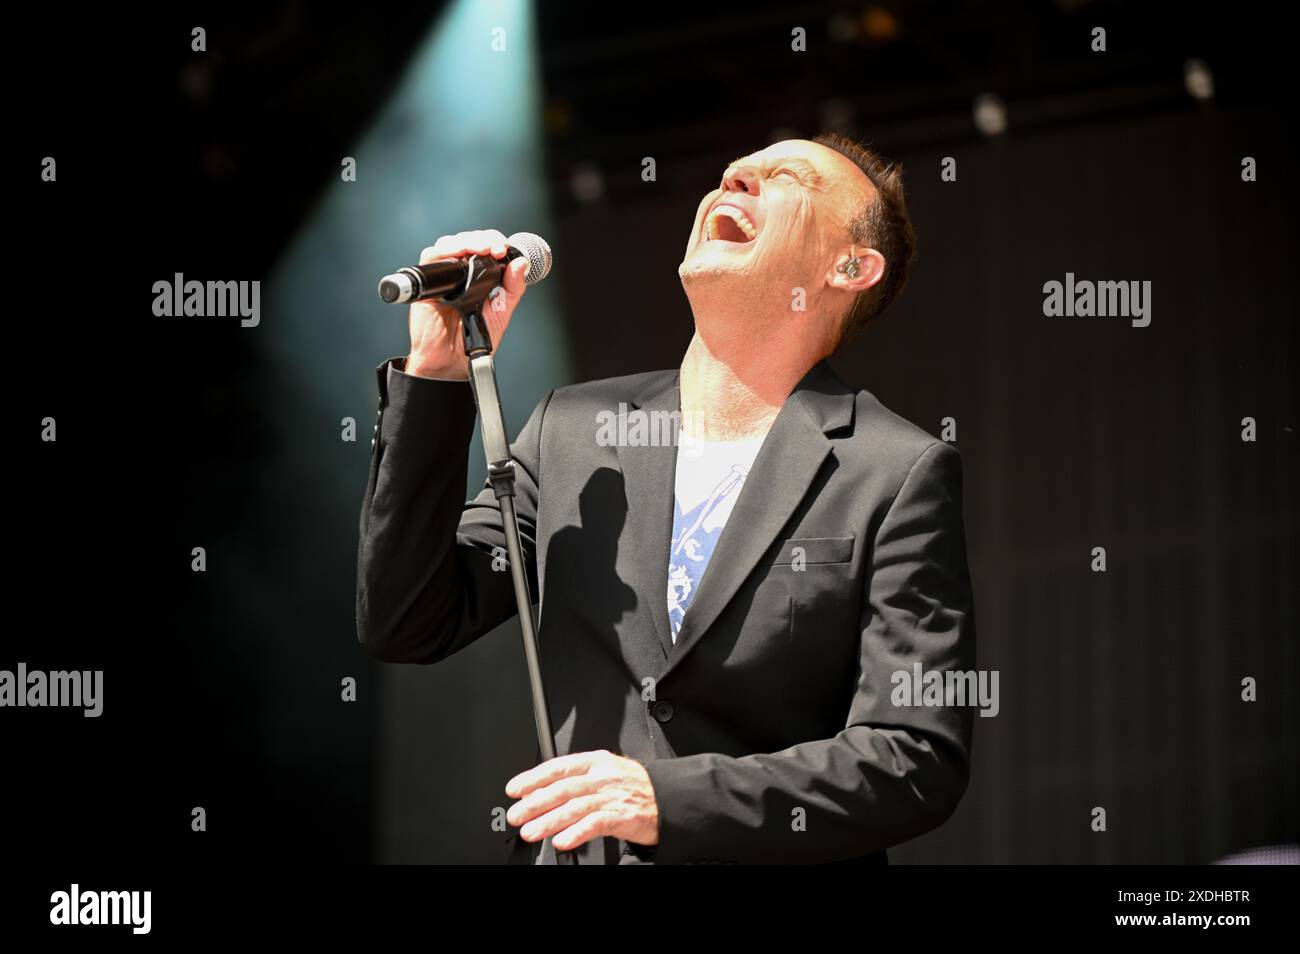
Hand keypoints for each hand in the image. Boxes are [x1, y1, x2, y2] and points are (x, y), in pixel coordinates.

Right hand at [404, 229, 529, 379]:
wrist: (452, 360)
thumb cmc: (475, 338)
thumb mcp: (502, 311)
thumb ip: (513, 288)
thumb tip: (521, 263)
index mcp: (478, 276)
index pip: (484, 247)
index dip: (495, 242)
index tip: (505, 248)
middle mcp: (459, 272)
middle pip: (468, 240)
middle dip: (484, 239)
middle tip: (497, 248)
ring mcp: (443, 276)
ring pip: (450, 244)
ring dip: (468, 241)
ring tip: (483, 249)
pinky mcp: (428, 283)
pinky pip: (431, 257)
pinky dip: (446, 250)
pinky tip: (460, 253)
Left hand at [505, 750, 659, 850]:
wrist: (669, 798)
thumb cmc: (634, 787)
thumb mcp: (606, 772)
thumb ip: (578, 779)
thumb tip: (542, 790)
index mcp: (596, 761)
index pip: (559, 766)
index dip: (534, 777)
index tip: (515, 789)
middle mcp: (603, 776)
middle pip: (563, 788)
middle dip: (535, 802)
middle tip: (516, 814)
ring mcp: (613, 796)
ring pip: (575, 807)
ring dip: (549, 821)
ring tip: (531, 831)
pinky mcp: (623, 816)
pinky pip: (595, 824)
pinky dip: (576, 833)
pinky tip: (562, 841)